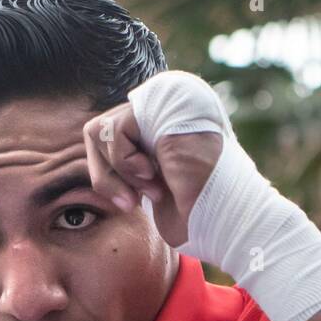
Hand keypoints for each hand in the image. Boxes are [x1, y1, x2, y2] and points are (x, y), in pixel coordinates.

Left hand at [82, 88, 221, 249]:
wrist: (227, 219)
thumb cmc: (195, 212)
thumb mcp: (148, 184)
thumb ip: (124, 162)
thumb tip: (93, 142)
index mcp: (159, 125)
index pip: (106, 139)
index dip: (107, 175)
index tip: (130, 203)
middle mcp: (162, 107)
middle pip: (98, 132)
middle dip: (106, 175)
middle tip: (133, 201)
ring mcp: (164, 101)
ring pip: (100, 130)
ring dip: (119, 171)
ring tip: (151, 187)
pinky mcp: (163, 104)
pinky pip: (113, 130)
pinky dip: (125, 163)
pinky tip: (155, 174)